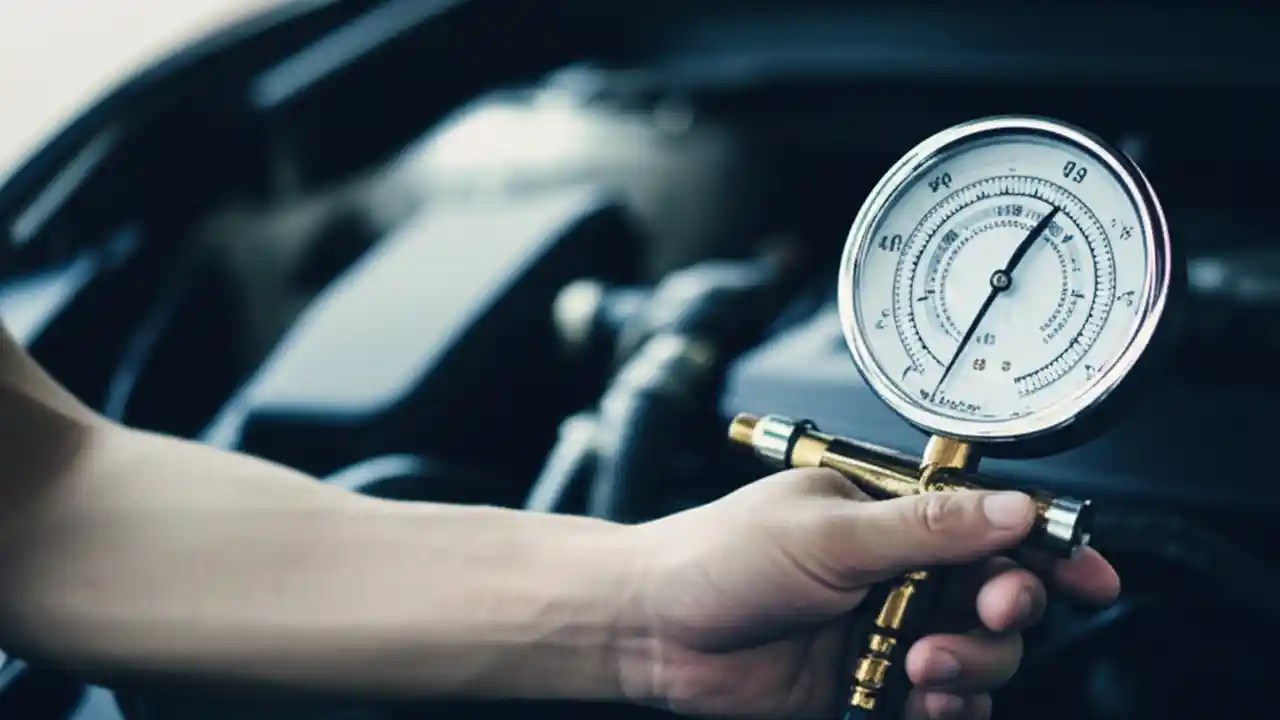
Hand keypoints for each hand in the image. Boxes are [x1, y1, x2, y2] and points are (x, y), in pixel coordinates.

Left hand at [621, 469, 1119, 718]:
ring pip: (981, 655)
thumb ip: (926, 528)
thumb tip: (1013, 508)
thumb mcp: (827, 533)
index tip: (1088, 574)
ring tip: (923, 666)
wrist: (653, 628)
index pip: (991, 523)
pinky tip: (919, 699)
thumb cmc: (719, 557)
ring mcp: (890, 629)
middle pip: (1001, 594)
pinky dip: (948, 707)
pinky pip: (943, 703)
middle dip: (1010, 608)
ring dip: (973, 665)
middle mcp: (900, 571)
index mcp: (891, 514)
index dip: (1047, 546)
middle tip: (992, 612)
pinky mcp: (873, 683)